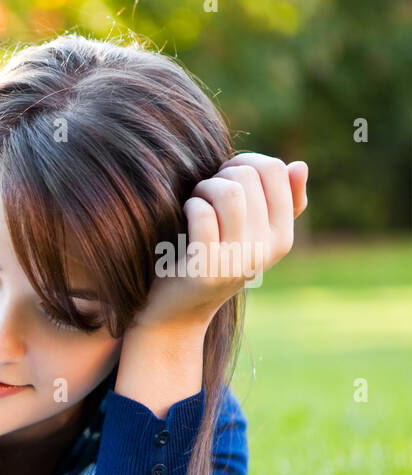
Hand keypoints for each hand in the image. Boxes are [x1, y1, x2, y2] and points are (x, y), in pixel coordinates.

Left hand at [131, 153, 307, 334]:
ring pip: (228, 191)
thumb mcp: (249, 237)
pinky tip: (185, 214)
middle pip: (249, 176)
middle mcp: (266, 249)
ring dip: (204, 187)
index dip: (245, 161)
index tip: (225, 175)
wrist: (176, 313)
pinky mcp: (206, 268)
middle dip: (220, 174)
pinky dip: (190, 206)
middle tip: (205, 192)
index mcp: (282, 237)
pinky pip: (203, 214)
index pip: (276, 170)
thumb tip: (299, 165)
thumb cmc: (210, 263)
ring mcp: (237, 260)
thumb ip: (277, 204)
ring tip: (195, 200)